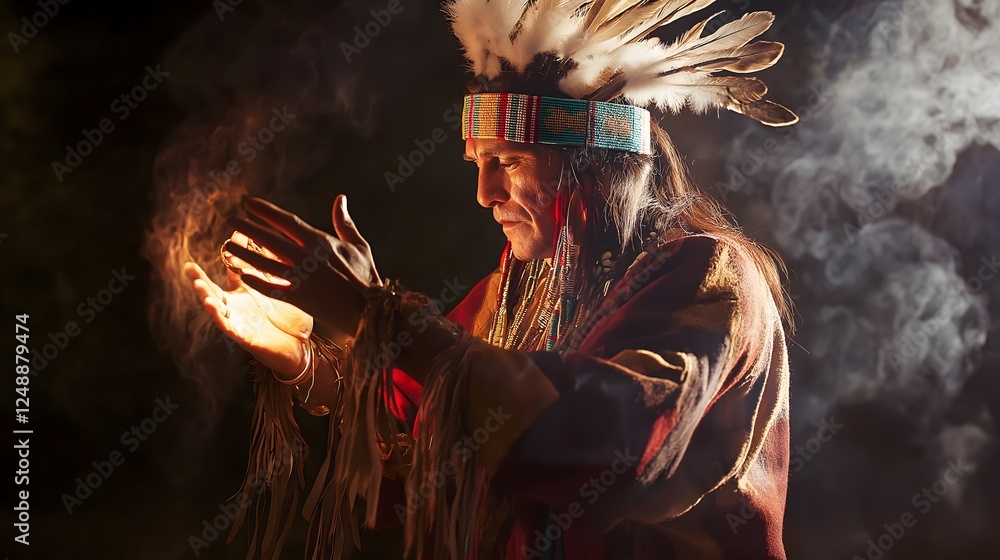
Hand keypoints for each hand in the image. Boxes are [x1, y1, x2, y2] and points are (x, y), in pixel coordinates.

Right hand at [183, 231, 314, 379]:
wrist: (301, 346)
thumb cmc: (288, 316)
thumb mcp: (276, 286)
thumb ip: (264, 264)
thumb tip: (253, 237)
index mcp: (245, 292)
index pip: (229, 272)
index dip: (226, 257)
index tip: (223, 240)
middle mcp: (237, 306)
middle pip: (213, 291)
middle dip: (199, 279)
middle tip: (188, 267)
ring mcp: (239, 322)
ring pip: (217, 309)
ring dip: (206, 298)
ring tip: (199, 286)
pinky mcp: (245, 338)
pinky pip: (229, 327)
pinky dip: (219, 318)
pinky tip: (213, 307)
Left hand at [224, 194, 379, 335]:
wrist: (369, 309)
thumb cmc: (365, 276)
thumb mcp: (358, 245)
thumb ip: (345, 222)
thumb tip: (340, 198)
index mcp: (320, 242)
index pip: (286, 221)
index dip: (265, 211)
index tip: (248, 203)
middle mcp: (307, 257)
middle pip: (270, 239)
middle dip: (248, 228)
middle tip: (230, 220)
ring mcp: (301, 278)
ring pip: (265, 263)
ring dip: (244, 253)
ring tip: (227, 245)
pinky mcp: (299, 298)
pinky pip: (272, 288)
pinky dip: (256, 281)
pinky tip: (241, 274)